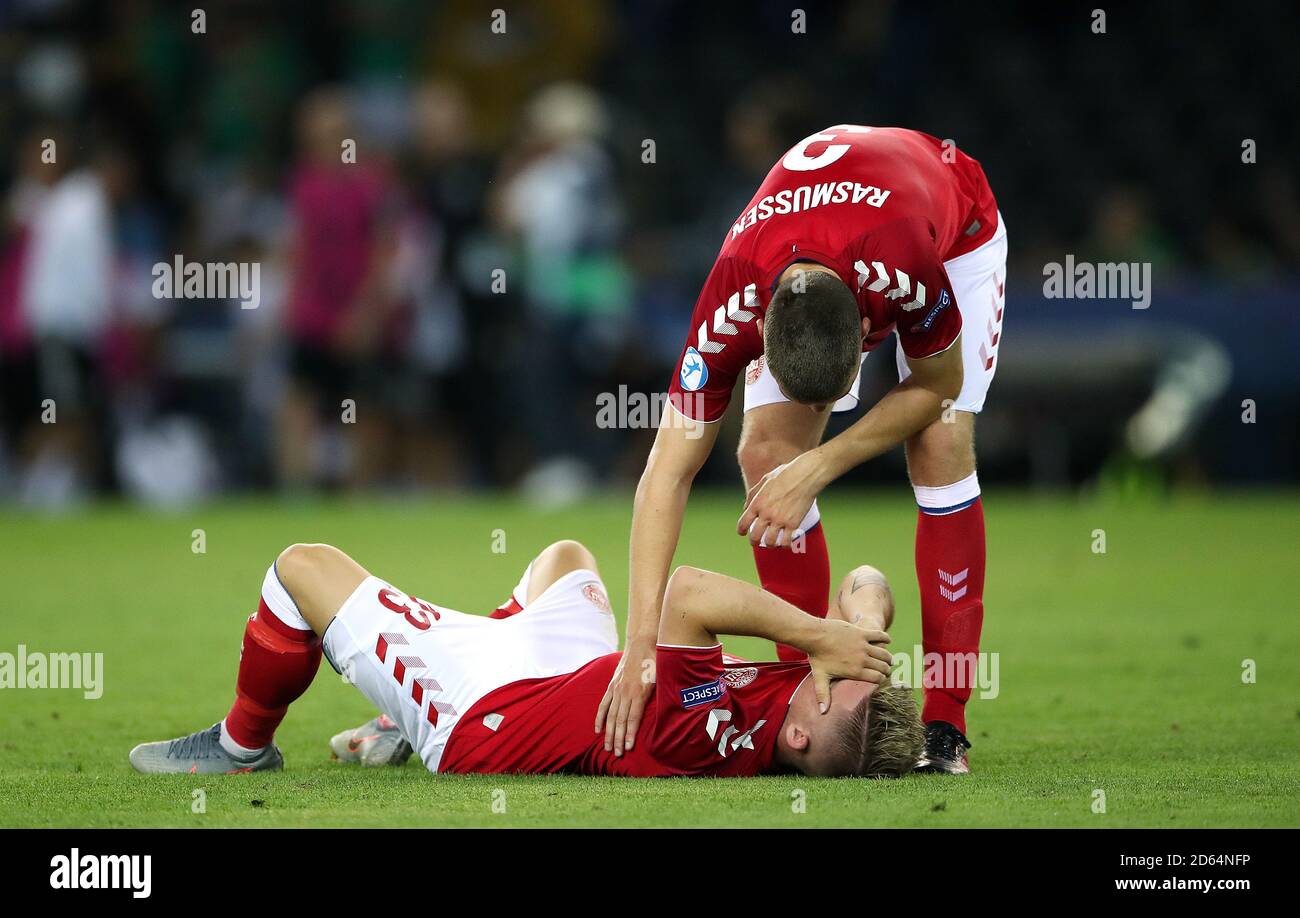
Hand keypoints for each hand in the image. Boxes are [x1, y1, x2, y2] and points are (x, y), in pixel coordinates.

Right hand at [594, 640, 655, 755]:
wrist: (643, 641)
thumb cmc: (657, 660)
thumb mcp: (663, 677)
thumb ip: (661, 695)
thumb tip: (669, 712)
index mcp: (639, 692)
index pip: (632, 719)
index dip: (629, 735)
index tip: (628, 748)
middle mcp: (625, 692)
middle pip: (620, 721)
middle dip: (618, 739)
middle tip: (617, 755)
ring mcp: (617, 689)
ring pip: (610, 715)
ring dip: (609, 733)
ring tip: (608, 748)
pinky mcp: (612, 685)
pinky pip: (603, 704)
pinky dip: (599, 718)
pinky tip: (597, 730)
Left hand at [736, 451, 828, 546]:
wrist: (806, 475)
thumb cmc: (786, 474)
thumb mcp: (764, 480)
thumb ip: (753, 495)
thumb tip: (746, 508)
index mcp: (757, 503)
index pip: (743, 523)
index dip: (741, 531)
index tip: (743, 533)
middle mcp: (766, 513)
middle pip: (755, 537)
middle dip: (754, 542)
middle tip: (756, 542)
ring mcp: (780, 520)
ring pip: (770, 542)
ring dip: (770, 545)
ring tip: (772, 543)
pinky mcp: (794, 523)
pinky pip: (786, 542)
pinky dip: (786, 545)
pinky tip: (787, 544)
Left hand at [807, 620, 892, 714]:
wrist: (815, 636)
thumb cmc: (817, 656)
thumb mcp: (820, 677)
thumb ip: (823, 695)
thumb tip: (822, 713)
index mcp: (856, 671)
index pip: (878, 678)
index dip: (882, 680)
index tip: (882, 680)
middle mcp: (862, 659)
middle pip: (883, 667)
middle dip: (887, 670)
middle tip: (887, 670)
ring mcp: (863, 645)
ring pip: (884, 653)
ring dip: (888, 657)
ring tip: (889, 660)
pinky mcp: (862, 633)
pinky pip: (880, 635)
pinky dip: (885, 638)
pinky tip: (888, 640)